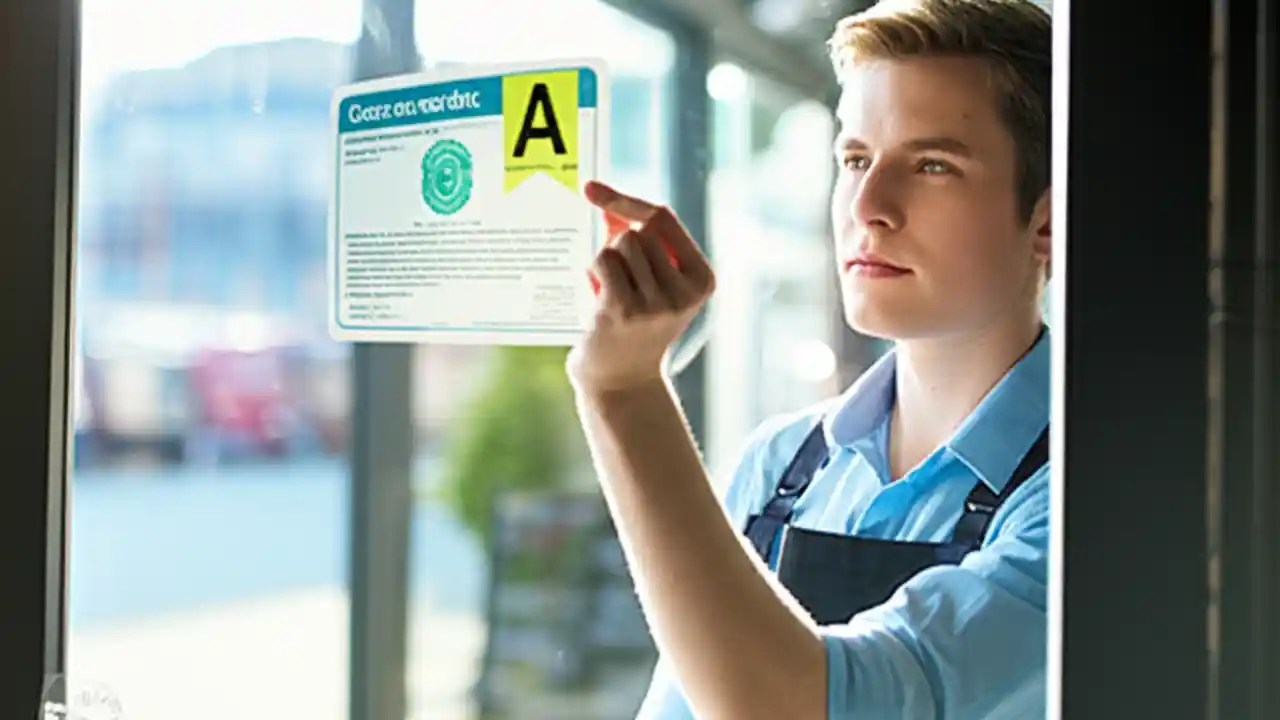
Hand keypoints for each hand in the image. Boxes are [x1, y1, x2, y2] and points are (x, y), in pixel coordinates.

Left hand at [566, 181, 715, 395]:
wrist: (619, 381)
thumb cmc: (631, 323)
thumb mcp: (648, 279)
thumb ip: (635, 238)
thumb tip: (603, 199)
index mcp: (702, 279)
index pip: (662, 218)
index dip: (626, 200)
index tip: (591, 188)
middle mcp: (685, 292)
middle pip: (638, 231)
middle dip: (619, 247)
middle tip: (619, 283)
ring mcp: (657, 303)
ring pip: (620, 244)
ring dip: (606, 263)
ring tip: (611, 295)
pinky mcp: (626, 310)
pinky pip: (603, 261)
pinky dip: (594, 273)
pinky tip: (598, 300)